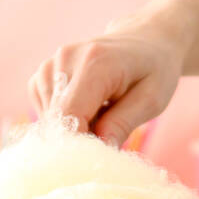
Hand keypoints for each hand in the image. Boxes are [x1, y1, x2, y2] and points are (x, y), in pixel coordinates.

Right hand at [28, 15, 185, 147]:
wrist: (146, 41)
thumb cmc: (154, 71)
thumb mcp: (151, 100)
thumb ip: (123, 124)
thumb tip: (100, 149)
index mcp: (95, 63)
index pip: (69, 114)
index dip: (78, 144)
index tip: (98, 158)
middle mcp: (67, 58)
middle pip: (56, 118)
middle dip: (79, 138)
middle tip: (109, 136)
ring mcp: (52, 62)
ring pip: (49, 117)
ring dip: (73, 127)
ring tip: (103, 115)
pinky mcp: (45, 72)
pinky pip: (45, 109)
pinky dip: (64, 118)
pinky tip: (88, 110)